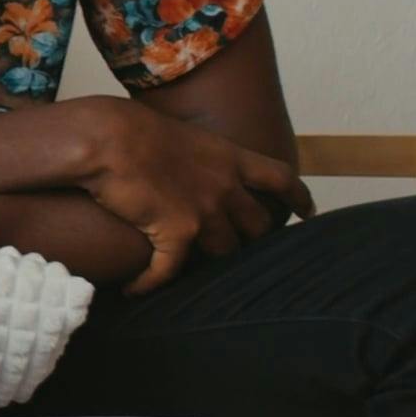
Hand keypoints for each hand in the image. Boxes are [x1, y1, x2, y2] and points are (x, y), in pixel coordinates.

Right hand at [60, 98, 310, 292]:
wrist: (107, 139)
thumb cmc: (130, 127)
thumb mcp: (178, 133)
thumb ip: (194, 155)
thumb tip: (182, 165)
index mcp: (229, 158)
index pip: (281, 177)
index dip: (298, 197)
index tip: (308, 212)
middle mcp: (225, 187)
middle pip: (257, 226)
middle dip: (252, 240)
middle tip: (239, 250)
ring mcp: (204, 213)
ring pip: (223, 252)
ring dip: (205, 263)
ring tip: (189, 272)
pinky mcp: (176, 235)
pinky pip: (170, 271)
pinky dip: (149, 283)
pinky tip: (135, 289)